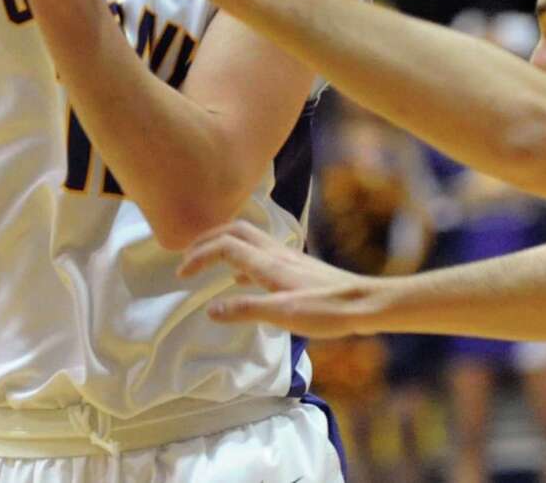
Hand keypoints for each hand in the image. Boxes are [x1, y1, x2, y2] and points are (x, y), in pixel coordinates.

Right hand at [177, 220, 384, 337]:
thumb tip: (209, 308)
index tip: (180, 274)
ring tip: (206, 263)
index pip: (225, 245)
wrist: (365, 303)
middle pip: (235, 231)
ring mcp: (288, 258)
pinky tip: (241, 280)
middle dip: (208, 240)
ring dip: (223, 246)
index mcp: (269, 262)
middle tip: (187, 258)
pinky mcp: (296, 268)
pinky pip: (260, 255)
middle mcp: (277, 253)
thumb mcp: (283, 315)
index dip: (199, 255)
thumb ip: (246, 310)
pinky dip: (241, 261)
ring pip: (249, 240)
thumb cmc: (327, 310)